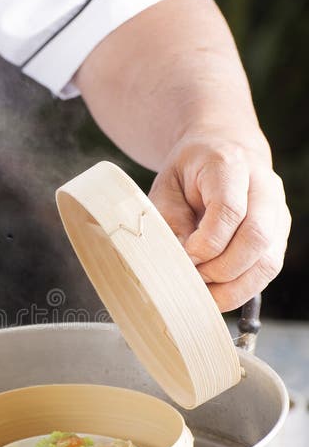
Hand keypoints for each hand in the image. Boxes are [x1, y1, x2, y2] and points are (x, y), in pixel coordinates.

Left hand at [148, 128, 290, 311]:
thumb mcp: (166, 187)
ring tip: (201, 295)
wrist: (223, 151)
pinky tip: (216, 294)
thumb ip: (170, 220)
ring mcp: (278, 212)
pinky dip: (241, 290)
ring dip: (233, 288)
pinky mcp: (280, 235)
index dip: (205, 243)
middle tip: (191, 278)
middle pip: (256, 237)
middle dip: (220, 269)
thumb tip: (180, 261)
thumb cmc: (189, 173)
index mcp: (230, 165)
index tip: (183, 257)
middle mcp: (264, 187)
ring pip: (268, 261)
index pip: (229, 209)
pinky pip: (267, 271)